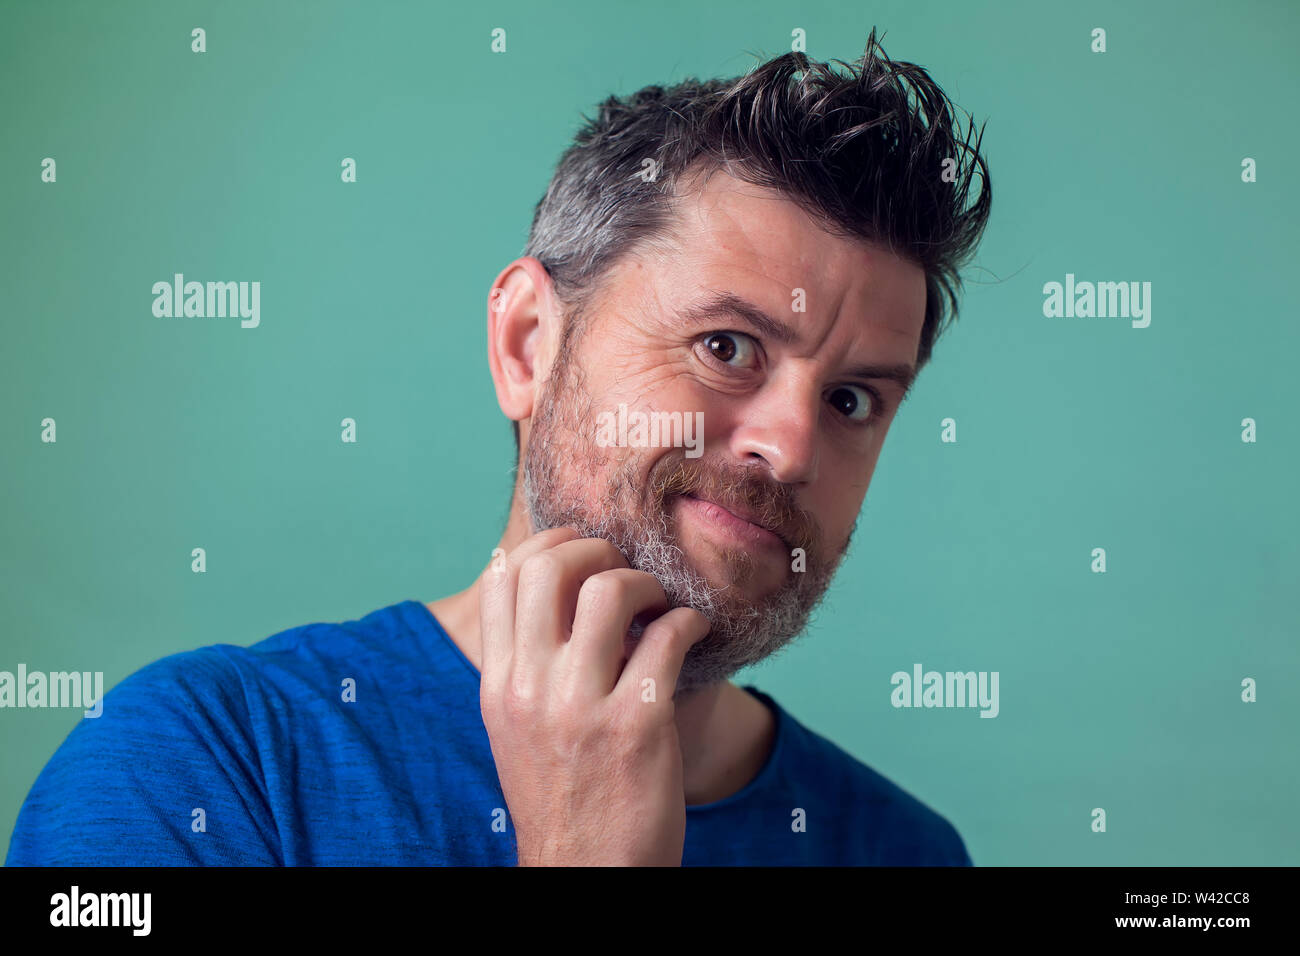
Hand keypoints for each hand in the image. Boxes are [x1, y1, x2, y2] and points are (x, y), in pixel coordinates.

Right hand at [478, 527, 710, 865]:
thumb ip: (528, 665)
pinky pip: (667, 637)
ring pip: (609, 590)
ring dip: (645, 583)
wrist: (584, 875)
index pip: (501, 576)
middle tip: (625, 572)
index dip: (547, 544)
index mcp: (498, 684)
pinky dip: (690, 622)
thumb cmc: (562, 796)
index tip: (581, 552)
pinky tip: (694, 633)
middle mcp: (530, 689)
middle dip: (596, 549)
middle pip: (549, 567)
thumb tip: (557, 595)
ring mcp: (581, 707)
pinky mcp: (636, 726)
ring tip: (660, 604)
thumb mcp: (516, 728)